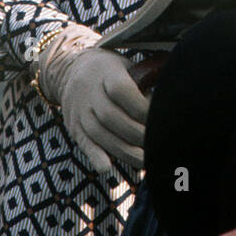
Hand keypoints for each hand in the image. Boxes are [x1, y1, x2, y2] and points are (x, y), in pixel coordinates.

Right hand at [55, 47, 148, 174]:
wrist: (71, 70)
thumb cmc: (111, 72)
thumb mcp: (126, 67)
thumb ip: (142, 85)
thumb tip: (164, 108)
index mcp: (106, 71)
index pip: (121, 89)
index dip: (140, 107)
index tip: (158, 119)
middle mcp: (89, 90)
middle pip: (110, 116)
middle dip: (135, 133)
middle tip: (155, 145)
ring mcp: (79, 109)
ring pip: (98, 133)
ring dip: (122, 150)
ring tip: (144, 162)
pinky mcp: (74, 127)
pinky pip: (83, 143)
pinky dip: (95, 156)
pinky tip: (107, 168)